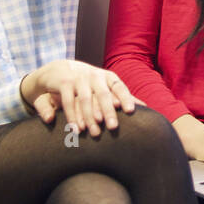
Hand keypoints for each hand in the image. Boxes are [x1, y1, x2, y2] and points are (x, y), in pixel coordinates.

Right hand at [20, 59, 137, 136]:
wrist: (58, 70)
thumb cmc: (88, 82)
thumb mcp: (105, 85)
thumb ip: (122, 96)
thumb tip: (145, 107)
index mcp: (107, 77)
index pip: (120, 87)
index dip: (126, 98)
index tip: (131, 111)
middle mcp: (95, 75)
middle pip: (103, 94)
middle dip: (108, 111)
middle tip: (114, 127)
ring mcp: (79, 78)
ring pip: (86, 100)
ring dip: (90, 118)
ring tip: (96, 133)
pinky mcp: (64, 82)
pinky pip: (69, 102)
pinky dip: (73, 117)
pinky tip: (77, 129)